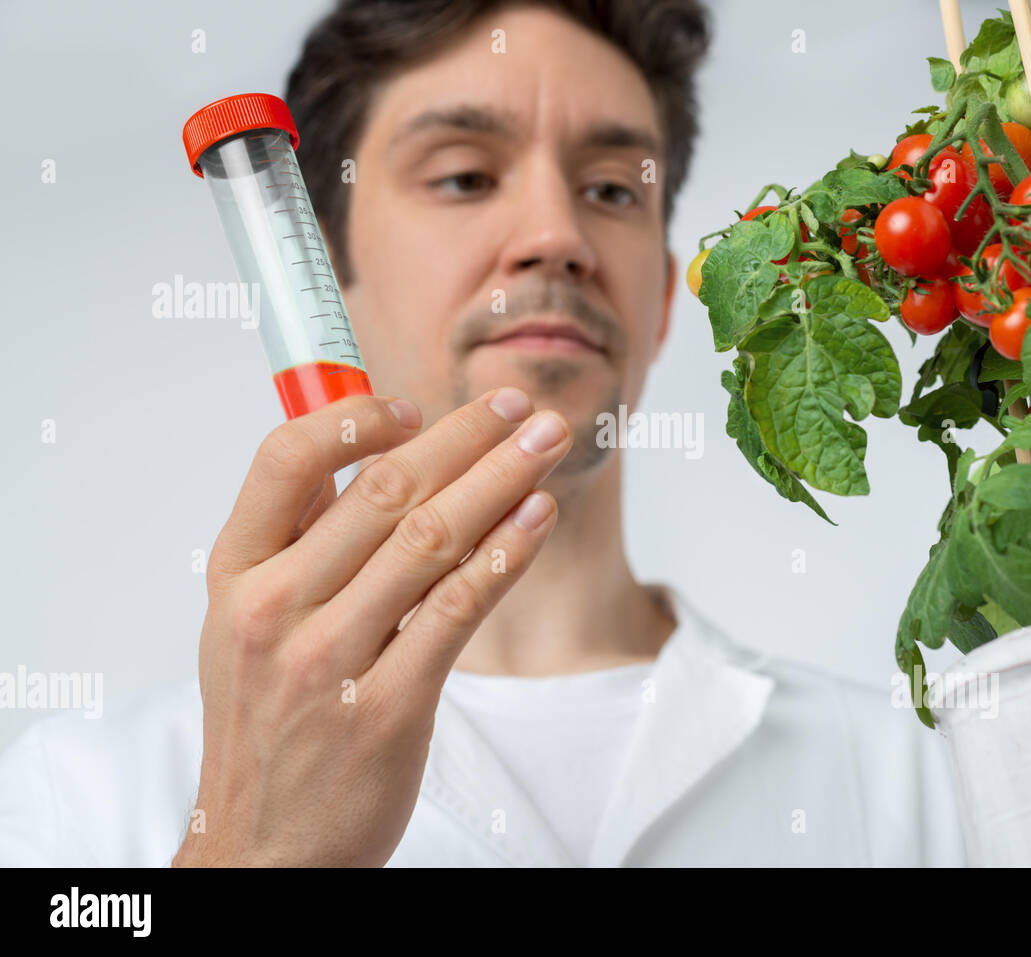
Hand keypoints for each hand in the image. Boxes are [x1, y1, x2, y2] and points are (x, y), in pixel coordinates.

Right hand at [172, 388, 569, 865]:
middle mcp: (275, 607)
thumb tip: (378, 458)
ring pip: (429, 539)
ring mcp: (328, 659)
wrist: (264, 844)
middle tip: (519, 407)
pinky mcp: (386, 706)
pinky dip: (505, 552)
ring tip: (546, 444)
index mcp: (236, 574)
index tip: (418, 406)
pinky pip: (457, 608)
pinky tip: (536, 518)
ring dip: (501, 480)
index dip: (358, 417)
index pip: (285, 460)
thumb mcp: (249, 625)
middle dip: (465, 438)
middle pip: (382, 490)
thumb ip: (303, 545)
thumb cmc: (268, 724)